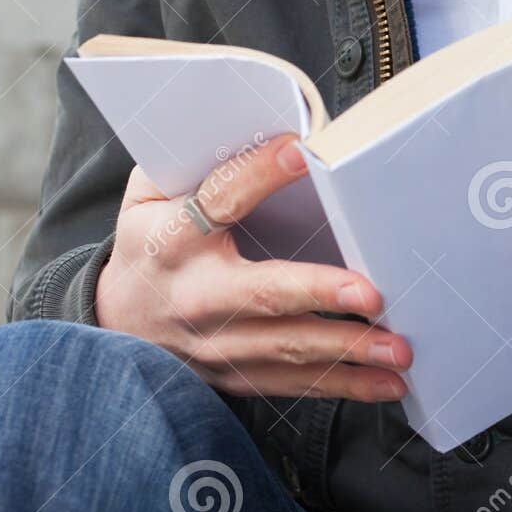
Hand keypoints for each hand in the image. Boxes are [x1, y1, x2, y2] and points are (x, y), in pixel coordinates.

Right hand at [94, 131, 410, 401]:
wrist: (114, 318)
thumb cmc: (147, 241)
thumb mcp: (149, 194)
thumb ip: (195, 162)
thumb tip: (257, 125)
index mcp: (172, 237)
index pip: (220, 199)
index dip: (259, 174)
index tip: (302, 152)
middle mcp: (194, 294)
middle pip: (261, 293)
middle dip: (318, 294)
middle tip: (370, 294)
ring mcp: (213, 343)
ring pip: (286, 348)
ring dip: (347, 351)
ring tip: (397, 348)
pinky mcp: (232, 376)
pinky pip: (293, 383)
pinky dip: (343, 386)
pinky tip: (386, 384)